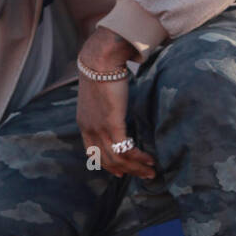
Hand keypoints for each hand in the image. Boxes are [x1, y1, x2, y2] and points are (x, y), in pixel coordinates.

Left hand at [76, 29, 156, 180]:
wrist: (101, 59)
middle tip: (142, 176)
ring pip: (118, 159)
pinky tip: (149, 159)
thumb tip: (118, 109)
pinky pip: (125, 149)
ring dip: (136, 168)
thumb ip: (106, 106)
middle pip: (107, 160)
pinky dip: (138, 157)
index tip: (120, 172)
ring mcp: (99, 128)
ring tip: (151, 171)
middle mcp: (89, 129)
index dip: (107, 164)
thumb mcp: (99, 93)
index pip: (93, 152)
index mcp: (84, 123)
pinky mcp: (112, 124)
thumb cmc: (103, 70)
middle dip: (126, 171)